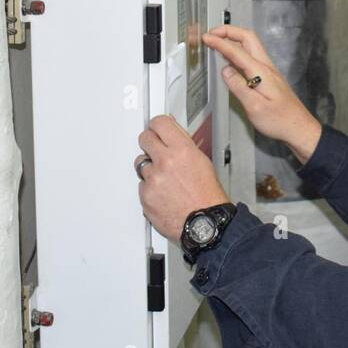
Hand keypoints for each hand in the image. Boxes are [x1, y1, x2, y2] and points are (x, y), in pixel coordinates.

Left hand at [137, 115, 229, 240]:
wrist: (205, 224)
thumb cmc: (207, 196)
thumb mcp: (202, 161)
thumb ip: (183, 144)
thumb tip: (172, 133)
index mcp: (182, 150)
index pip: (159, 123)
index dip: (157, 125)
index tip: (157, 127)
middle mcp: (165, 162)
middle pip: (145, 138)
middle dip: (150, 142)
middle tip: (155, 149)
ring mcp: (153, 179)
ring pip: (140, 163)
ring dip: (149, 168)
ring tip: (165, 178)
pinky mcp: (145, 196)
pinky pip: (142, 185)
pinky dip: (150, 188)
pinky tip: (164, 193)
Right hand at [202, 25, 321, 164]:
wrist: (298, 128)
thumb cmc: (280, 120)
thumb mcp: (254, 107)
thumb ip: (238, 87)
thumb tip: (225, 71)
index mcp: (261, 72)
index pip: (236, 51)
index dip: (219, 42)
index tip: (207, 38)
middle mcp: (266, 67)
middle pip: (247, 37)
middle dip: (229, 31)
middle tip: (213, 33)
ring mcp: (269, 71)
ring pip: (251, 45)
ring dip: (234, 39)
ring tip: (219, 41)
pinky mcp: (269, 77)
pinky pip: (252, 56)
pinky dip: (239, 51)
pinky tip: (232, 59)